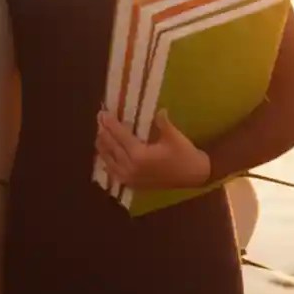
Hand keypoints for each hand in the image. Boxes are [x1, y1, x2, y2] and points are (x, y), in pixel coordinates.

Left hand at [96, 108, 210, 189]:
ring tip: (99, 135)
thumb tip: (158, 109)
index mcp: (139, 155)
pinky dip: (108, 163)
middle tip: (99, 120)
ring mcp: (130, 178)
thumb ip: (162, 122)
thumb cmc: (184, 154)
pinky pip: (115, 173)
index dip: (110, 124)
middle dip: (104, 133)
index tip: (102, 113)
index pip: (119, 136)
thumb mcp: (173, 136)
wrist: (194, 176)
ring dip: (103, 147)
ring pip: (110, 161)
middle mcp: (130, 167)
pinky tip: (104, 157)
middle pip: (111, 147)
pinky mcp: (134, 184)